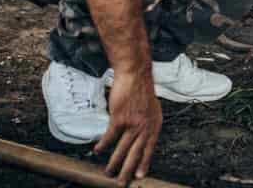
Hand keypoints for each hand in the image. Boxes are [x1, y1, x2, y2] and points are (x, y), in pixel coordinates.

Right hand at [95, 67, 161, 184]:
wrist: (136, 75)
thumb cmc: (142, 90)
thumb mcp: (152, 109)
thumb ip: (148, 124)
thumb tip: (142, 136)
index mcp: (155, 126)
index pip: (149, 149)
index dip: (144, 163)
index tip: (140, 176)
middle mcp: (145, 127)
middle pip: (135, 154)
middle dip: (128, 171)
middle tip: (121, 183)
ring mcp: (132, 124)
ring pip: (122, 149)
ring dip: (113, 163)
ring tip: (108, 173)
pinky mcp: (120, 119)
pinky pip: (109, 137)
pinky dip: (103, 145)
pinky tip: (98, 151)